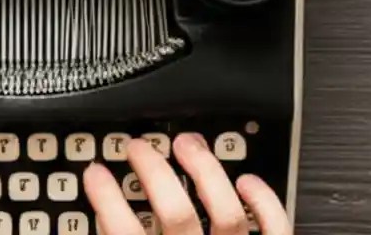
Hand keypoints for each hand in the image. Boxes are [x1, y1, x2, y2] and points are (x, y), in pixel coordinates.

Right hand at [84, 133, 289, 234]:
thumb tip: (96, 227)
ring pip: (226, 214)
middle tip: (137, 147)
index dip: (107, 200)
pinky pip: (274, 230)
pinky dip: (264, 202)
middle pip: (176, 214)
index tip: (95, 173)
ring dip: (204, 172)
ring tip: (186, 144)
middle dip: (154, 171)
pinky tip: (247, 180)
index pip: (125, 234)